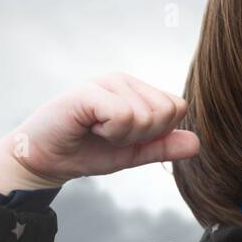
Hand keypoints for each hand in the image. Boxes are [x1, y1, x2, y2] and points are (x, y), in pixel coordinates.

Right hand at [0, 72, 200, 190]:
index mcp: (136, 90)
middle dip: (142, 135)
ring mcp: (106, 82)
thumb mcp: (132, 153)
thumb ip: (163, 146)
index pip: (177, 107)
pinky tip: (89, 127)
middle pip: (167, 111)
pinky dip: (111, 132)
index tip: (125, 137)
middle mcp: (124, 80)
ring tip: (96, 131)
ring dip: (122, 136)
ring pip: (146, 116)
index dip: (156, 133)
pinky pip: (123, 116)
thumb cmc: (85, 152)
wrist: (45, 160)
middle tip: (109, 135)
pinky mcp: (88, 92)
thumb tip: (197, 143)